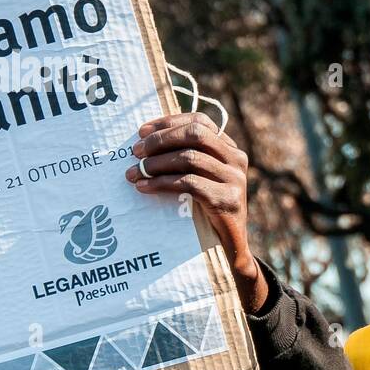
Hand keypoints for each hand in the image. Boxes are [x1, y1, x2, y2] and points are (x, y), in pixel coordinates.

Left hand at [126, 112, 267, 312]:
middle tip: (135, 152)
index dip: (168, 122)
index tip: (141, 132)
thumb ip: (186, 159)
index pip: (199, 122)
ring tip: (134, 173)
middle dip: (160, 140)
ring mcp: (235, 180)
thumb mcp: (201, 179)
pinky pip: (189, 184)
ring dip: (156, 164)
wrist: (230, 247)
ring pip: (190, 158)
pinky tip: (144, 188)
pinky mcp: (227, 200)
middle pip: (195, 135)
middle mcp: (236, 159)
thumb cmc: (207, 211)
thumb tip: (144, 144)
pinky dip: (162, 183)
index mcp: (229, 149)